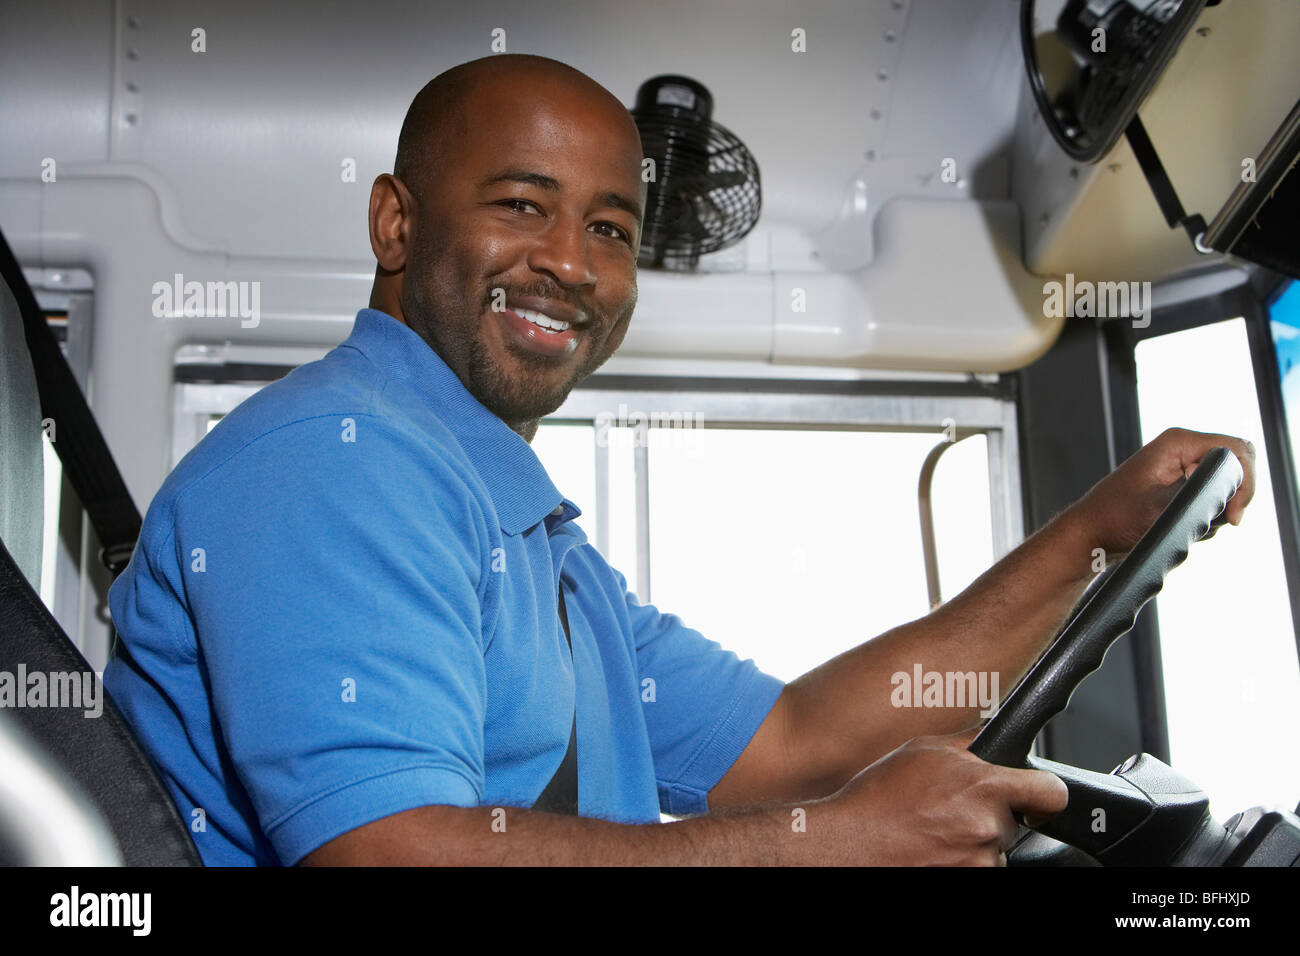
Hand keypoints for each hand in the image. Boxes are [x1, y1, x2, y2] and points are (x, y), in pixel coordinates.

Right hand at [820, 727, 1067, 865]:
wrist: (849, 845)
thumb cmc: (878, 799)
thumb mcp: (922, 751)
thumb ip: (969, 745)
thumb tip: (995, 736)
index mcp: (984, 787)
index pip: (1052, 793)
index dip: (1045, 793)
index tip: (1037, 797)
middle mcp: (988, 828)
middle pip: (1014, 823)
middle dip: (990, 816)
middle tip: (951, 812)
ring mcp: (980, 863)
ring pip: (994, 850)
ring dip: (973, 843)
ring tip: (935, 833)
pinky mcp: (969, 881)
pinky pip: (977, 868)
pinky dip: (959, 862)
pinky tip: (932, 850)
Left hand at [1070, 427, 1255, 556]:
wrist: (1089, 535)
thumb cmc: (1114, 520)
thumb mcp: (1162, 509)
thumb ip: (1201, 496)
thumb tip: (1229, 492)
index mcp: (1178, 442)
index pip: (1238, 451)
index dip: (1244, 484)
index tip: (1232, 516)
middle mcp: (1183, 449)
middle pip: (1237, 467)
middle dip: (1232, 498)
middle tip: (1216, 523)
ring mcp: (1182, 466)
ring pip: (1226, 486)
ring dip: (1216, 511)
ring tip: (1187, 526)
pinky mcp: (1180, 485)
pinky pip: (1211, 498)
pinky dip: (1205, 517)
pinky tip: (1182, 528)